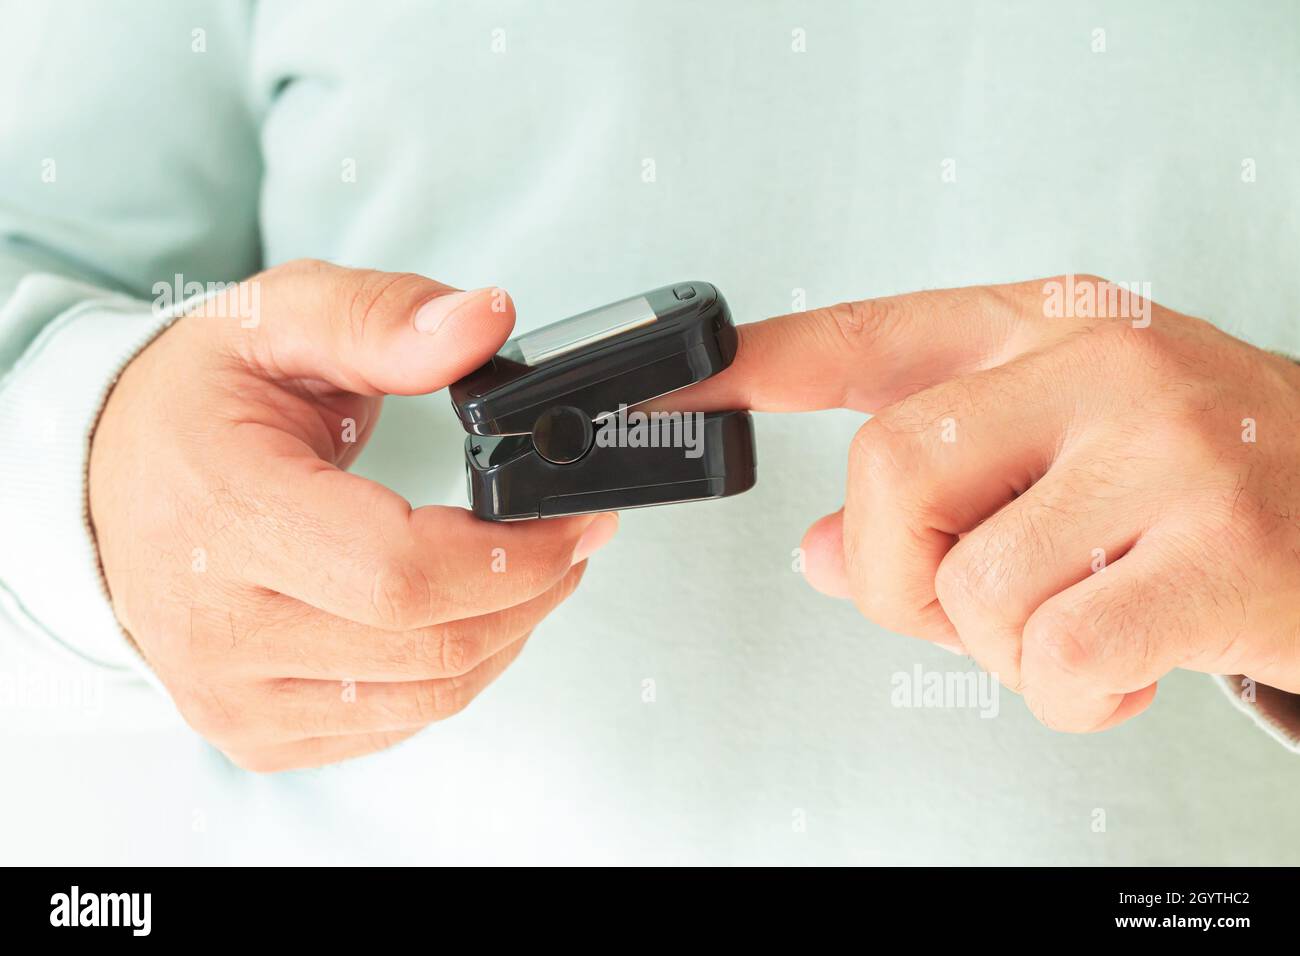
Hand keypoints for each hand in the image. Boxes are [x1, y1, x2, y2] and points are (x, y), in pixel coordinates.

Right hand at [89, 260, 617, 770]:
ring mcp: (231, 696)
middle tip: (572, 540)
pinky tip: (462, 614)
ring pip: (425, 699)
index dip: (514, 558)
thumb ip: (384, 316)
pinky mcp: (253, 733)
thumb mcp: (280, 318)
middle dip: (532, 594)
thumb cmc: (196, 400)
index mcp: (223, 516)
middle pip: (429, 648)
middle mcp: (216, 629)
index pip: (399, 576)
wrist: (107, 482)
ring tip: (529, 573)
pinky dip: (450, 673)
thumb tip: (488, 319)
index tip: (574, 520)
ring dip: (506, 636)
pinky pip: (392, 725)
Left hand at [677, 275, 1299, 731]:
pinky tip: (1124, 667)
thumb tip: (824, 555)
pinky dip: (1069, 697)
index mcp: (1046, 329)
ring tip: (1083, 620)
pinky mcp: (1217, 550)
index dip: (754, 367)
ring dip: (1004, 649)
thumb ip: (942, 490)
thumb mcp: (1071, 455)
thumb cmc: (1214, 484)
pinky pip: (1049, 659)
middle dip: (906, 576)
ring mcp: (1162, 450)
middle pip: (889, 475)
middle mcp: (1099, 367)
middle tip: (976, 598)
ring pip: (965, 587)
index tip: (676, 391)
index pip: (864, 337)